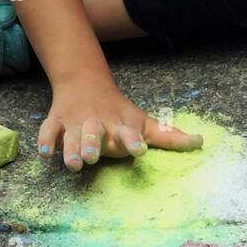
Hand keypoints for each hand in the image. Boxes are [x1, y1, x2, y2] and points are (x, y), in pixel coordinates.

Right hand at [38, 74, 202, 170]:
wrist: (85, 82)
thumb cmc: (119, 112)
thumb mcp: (143, 121)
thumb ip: (168, 136)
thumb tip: (201, 142)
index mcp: (120, 126)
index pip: (128, 133)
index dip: (133, 141)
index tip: (139, 149)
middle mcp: (98, 124)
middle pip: (94, 134)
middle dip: (92, 144)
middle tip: (92, 157)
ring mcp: (76, 122)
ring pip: (71, 135)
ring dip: (71, 149)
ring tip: (72, 164)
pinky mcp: (57, 121)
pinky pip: (48, 131)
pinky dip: (45, 140)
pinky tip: (45, 153)